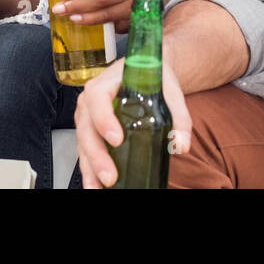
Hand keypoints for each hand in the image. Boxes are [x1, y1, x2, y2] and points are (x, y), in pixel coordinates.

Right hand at [75, 54, 191, 187]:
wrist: (145, 74)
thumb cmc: (152, 79)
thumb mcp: (169, 91)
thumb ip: (179, 117)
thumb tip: (181, 145)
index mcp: (105, 84)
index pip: (98, 99)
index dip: (104, 119)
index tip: (117, 139)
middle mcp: (90, 101)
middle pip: (87, 128)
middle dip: (96, 155)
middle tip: (110, 176)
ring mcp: (87, 118)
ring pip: (83, 144)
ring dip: (90, 169)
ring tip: (99, 189)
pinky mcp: (90, 133)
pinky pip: (85, 152)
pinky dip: (90, 171)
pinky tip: (96, 187)